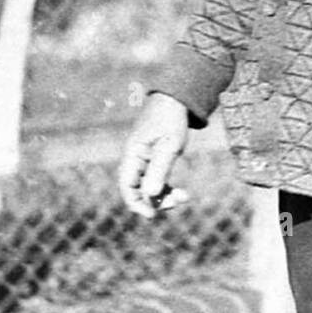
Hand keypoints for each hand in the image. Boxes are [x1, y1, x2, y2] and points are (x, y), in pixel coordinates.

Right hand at [118, 92, 189, 218]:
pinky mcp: (155, 158)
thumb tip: (149, 195)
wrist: (178, 97)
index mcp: (133, 154)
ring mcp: (145, 159)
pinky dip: (167, 188)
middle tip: (177, 201)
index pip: (127, 186)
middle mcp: (135, 158)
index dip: (136, 203)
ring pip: (149, 187)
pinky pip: (157, 180)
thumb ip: (159, 169)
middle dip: (155, 200)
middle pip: (138, 189)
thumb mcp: (169, 144)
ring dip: (163, 196)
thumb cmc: (172, 118)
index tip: (152, 215)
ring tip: (184, 197)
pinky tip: (181, 192)